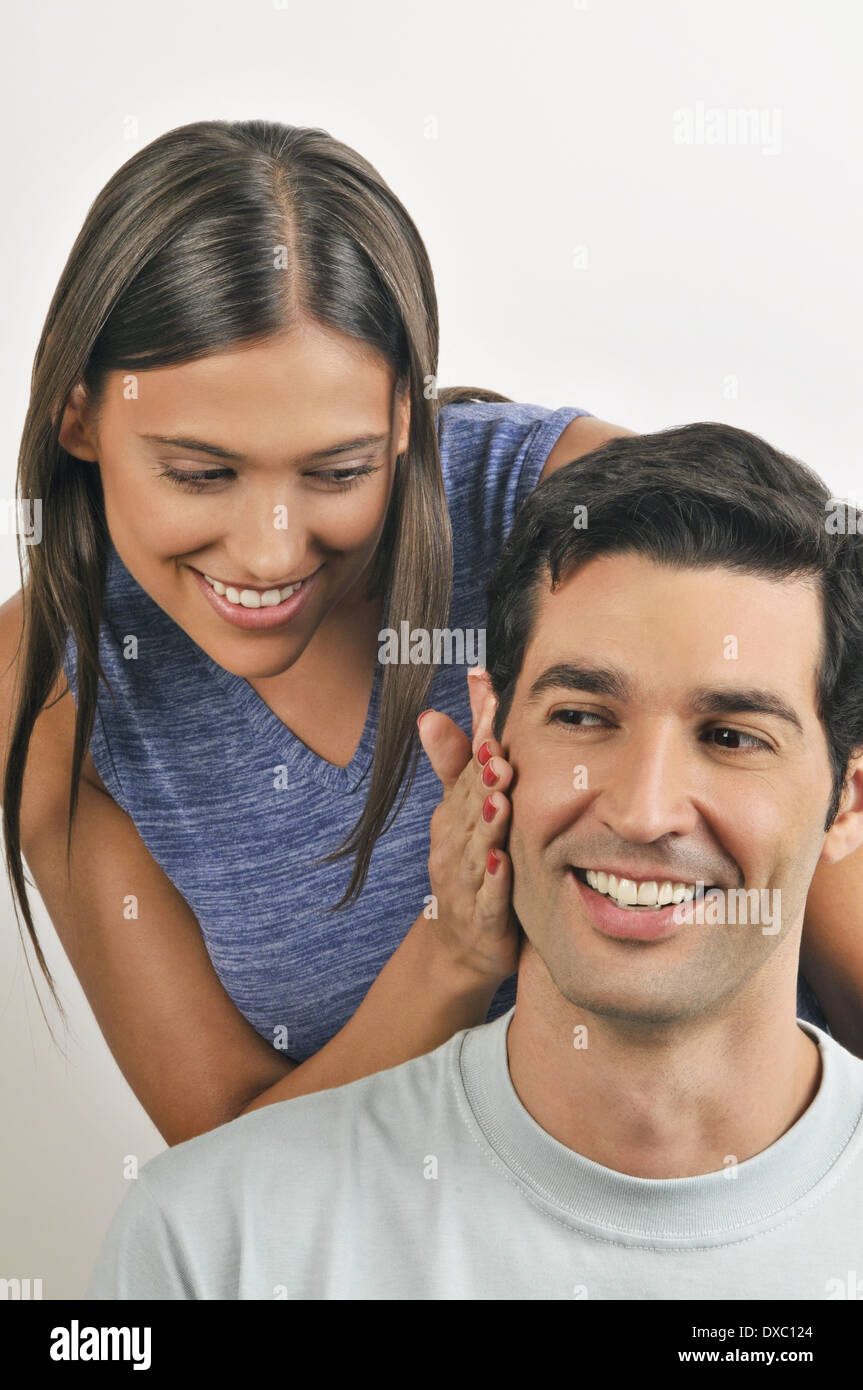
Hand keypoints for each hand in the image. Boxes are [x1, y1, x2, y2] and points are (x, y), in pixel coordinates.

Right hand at [416, 668, 520, 984]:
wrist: (461, 948)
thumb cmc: (470, 870)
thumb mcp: (462, 815)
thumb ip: (456, 763)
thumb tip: (430, 712)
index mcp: (454, 814)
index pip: (468, 763)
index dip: (478, 728)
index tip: (488, 690)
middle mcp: (454, 842)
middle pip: (469, 803)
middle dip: (480, 776)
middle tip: (497, 750)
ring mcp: (464, 881)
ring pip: (475, 848)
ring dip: (486, 824)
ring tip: (500, 799)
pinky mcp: (481, 918)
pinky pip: (487, 899)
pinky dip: (493, 884)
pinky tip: (502, 865)